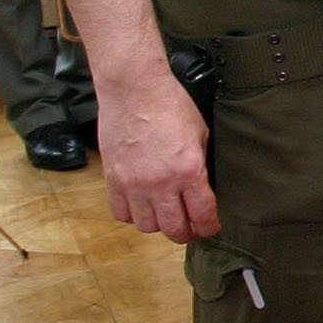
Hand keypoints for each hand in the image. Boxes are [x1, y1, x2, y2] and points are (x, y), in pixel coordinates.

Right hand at [101, 67, 218, 243]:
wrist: (134, 90)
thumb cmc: (170, 105)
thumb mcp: (200, 135)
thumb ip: (200, 165)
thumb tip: (202, 187)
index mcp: (189, 171)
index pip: (202, 214)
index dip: (208, 227)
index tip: (210, 229)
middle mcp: (160, 182)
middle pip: (173, 228)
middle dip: (185, 232)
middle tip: (189, 229)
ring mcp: (133, 183)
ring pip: (146, 225)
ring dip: (158, 224)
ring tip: (164, 215)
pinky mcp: (112, 179)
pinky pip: (120, 212)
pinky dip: (132, 214)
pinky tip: (140, 205)